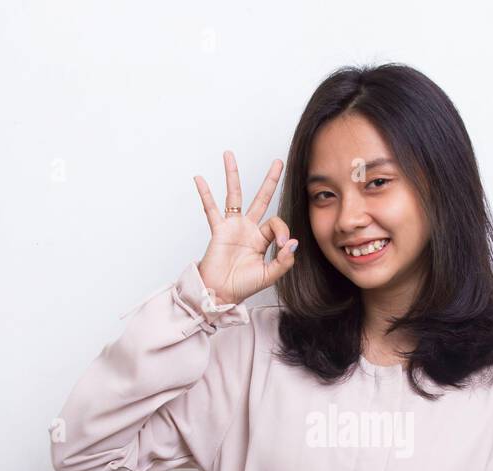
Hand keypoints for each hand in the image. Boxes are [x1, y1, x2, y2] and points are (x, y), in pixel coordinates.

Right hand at [193, 150, 296, 307]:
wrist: (221, 293)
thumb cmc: (243, 286)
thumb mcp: (270, 275)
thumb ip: (284, 260)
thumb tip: (293, 242)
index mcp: (262, 239)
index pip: (276, 222)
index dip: (282, 230)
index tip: (282, 245)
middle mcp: (248, 228)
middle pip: (261, 198)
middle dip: (270, 180)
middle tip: (278, 161)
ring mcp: (232, 227)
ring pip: (234, 195)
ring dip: (232, 175)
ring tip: (229, 154)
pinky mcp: (218, 230)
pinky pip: (210, 209)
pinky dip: (205, 194)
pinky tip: (199, 179)